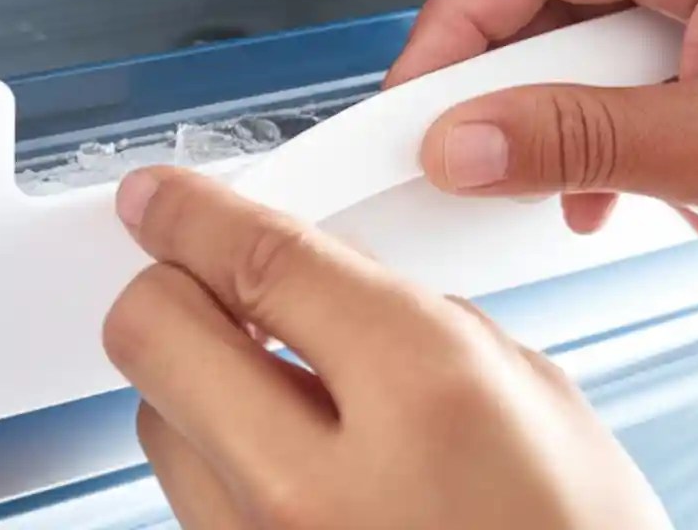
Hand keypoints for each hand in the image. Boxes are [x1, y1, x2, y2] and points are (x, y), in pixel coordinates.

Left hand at [105, 167, 672, 529]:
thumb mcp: (542, 402)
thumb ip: (426, 328)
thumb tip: (338, 290)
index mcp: (423, 395)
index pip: (257, 262)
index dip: (190, 212)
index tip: (160, 198)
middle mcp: (321, 484)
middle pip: (155, 336)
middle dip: (172, 288)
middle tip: (214, 282)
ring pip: (156, 423)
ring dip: (196, 382)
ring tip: (277, 388)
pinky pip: (191, 500)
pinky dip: (221, 457)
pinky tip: (294, 458)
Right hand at [388, 0, 697, 288]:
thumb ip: (573, 142)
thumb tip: (465, 141)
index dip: (456, 29)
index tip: (419, 100)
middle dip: (520, 80)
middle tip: (489, 154)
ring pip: (606, 21)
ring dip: (578, 107)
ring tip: (589, 185)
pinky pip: (655, 42)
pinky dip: (631, 109)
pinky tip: (646, 174)